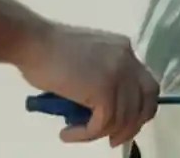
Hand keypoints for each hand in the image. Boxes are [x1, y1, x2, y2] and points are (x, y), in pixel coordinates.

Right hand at [15, 24, 159, 145]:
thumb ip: (103, 74)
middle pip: (147, 101)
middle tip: (113, 138)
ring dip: (101, 133)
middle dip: (133, 124)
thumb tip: (104, 106)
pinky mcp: (104, 90)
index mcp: (123, 48)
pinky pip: (102, 124)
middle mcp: (127, 59)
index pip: (146, 84)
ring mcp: (118, 74)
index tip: (123, 123)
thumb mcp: (87, 58)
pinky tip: (68, 133)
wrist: (32, 42)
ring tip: (76, 133)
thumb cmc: (47, 49)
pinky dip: (85, 135)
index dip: (138, 108)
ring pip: (123, 118)